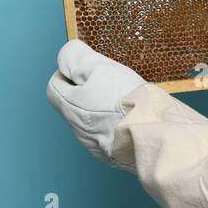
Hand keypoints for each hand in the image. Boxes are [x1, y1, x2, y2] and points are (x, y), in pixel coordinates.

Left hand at [46, 40, 145, 162]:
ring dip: (100, 108)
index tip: (87, 70)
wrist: (152, 131)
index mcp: (69, 105)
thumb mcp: (99, 67)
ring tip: (124, 100)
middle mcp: (76, 127)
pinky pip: (106, 134)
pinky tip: (130, 116)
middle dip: (86, 91)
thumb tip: (67, 54)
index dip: (68, 73)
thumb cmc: (127, 99)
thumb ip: (77, 59)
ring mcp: (93, 143)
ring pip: (89, 120)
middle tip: (109, 82)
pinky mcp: (111, 153)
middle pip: (72, 103)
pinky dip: (113, 124)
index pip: (54, 86)